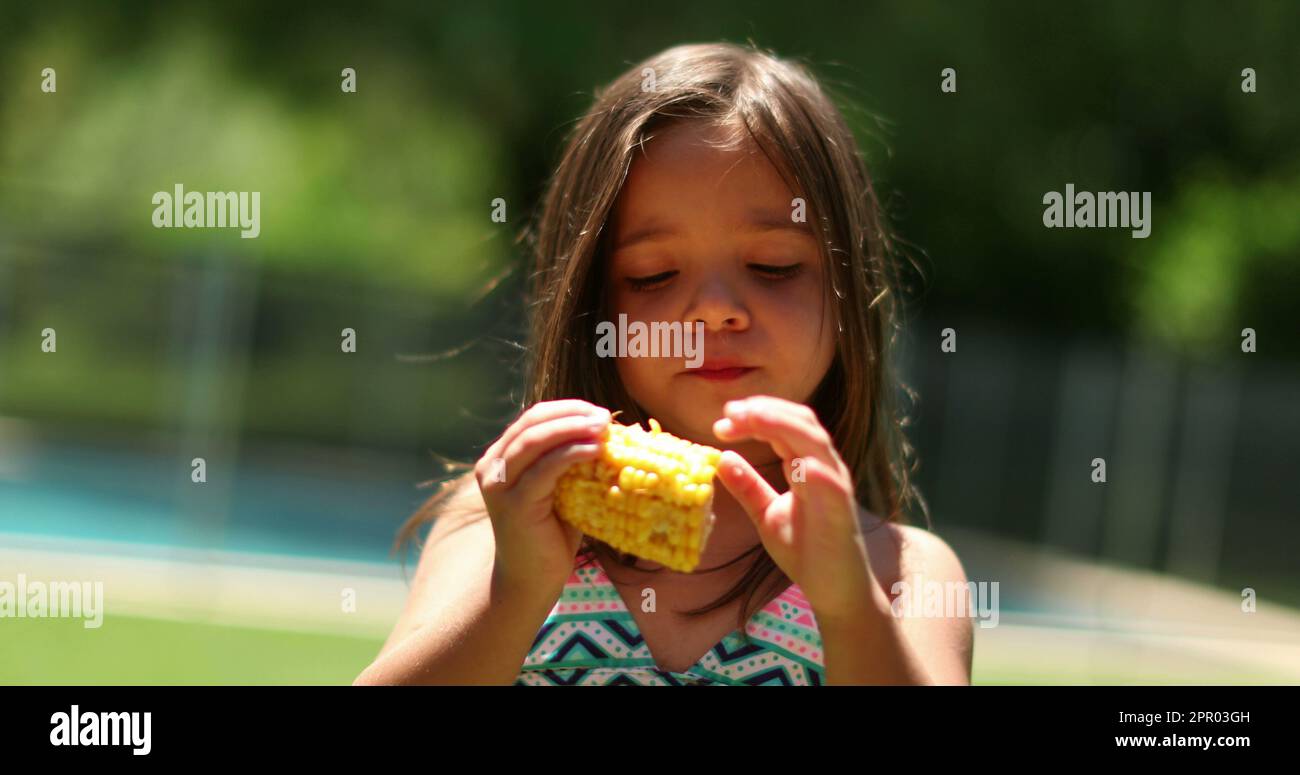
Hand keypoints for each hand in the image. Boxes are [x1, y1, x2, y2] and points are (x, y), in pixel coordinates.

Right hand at [476, 400, 608, 589]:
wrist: (531, 581)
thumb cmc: (551, 534)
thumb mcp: (559, 488)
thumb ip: (569, 460)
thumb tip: (606, 431)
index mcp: (500, 458)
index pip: (533, 418)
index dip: (567, 409)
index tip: (599, 412)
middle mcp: (492, 466)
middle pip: (533, 423)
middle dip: (572, 414)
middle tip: (605, 416)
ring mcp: (500, 485)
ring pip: (536, 440)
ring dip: (573, 428)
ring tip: (603, 427)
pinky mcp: (514, 504)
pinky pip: (546, 468)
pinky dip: (573, 453)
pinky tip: (596, 450)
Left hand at [713, 395, 877, 618]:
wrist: (835, 590)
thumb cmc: (806, 551)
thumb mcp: (767, 514)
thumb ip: (747, 487)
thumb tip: (722, 458)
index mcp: (807, 465)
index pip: (784, 426)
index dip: (754, 416)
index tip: (722, 420)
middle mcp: (825, 469)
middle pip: (802, 423)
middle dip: (767, 411)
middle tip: (732, 411)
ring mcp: (836, 488)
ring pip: (817, 443)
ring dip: (785, 426)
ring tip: (753, 418)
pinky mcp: (842, 514)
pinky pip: (833, 486)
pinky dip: (817, 471)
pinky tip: (796, 465)